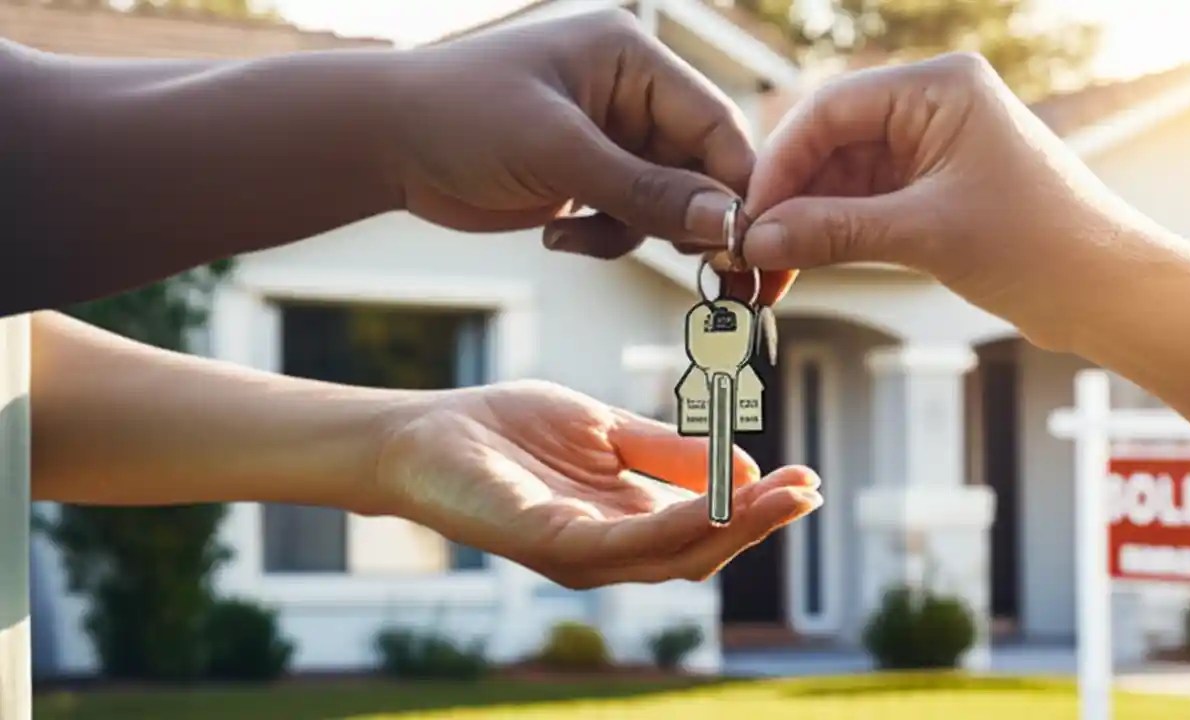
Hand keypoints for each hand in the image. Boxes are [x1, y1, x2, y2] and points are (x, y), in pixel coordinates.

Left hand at [371, 380, 822, 587]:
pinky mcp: (550, 543)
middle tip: (808, 490)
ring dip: (733, 528)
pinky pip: (626, 542)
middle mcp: (609, 549)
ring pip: (673, 554)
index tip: (804, 479)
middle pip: (699, 550)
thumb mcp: (605, 428)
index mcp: (625, 519)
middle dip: (758, 523)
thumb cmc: (508, 429)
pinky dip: (678, 524)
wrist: (429, 429)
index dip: (756, 508)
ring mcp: (582, 553)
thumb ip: (665, 450)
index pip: (702, 527)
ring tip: (782, 497)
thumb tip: (742, 466)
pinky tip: (718, 500)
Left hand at [389, 10, 751, 259]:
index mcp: (633, 57)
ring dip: (636, 232)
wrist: (385, 143)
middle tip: (705, 273)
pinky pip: (630, 218)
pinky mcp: (590, 175)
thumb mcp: (558, 152)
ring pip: (668, 202)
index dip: (735, 186)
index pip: (714, 124)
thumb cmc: (460, 117)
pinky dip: (604, 237)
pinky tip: (556, 233)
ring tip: (577, 234)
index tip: (743, 243)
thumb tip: (727, 224)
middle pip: (700, 167)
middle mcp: (631, 93)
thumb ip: (645, 190)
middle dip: (691, 218)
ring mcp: (611, 137)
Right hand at [742, 53, 1149, 349]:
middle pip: (828, 142)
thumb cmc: (1044, 245)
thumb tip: (758, 240)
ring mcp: (928, 147)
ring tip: (768, 267)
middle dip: (786, 197)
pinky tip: (800, 262)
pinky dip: (829, 232)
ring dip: (802, 220)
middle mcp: (931, 106)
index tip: (749, 215)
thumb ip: (833, 232)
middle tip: (748, 248)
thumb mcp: (925, 234)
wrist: (1108, 292)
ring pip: (838, 176)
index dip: (781, 163)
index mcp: (939, 87)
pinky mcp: (929, 188)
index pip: (831, 109)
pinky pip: (860, 202)